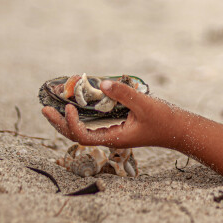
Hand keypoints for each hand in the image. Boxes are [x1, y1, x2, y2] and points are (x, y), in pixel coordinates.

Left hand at [42, 79, 179, 149]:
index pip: (83, 137)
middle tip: (43, 109)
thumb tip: (101, 83)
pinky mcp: (118, 127)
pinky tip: (78, 104)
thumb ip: (123, 93)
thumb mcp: (144, 104)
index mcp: (114, 138)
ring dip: (67, 120)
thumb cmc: (163, 120)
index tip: (67, 107)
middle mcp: (110, 138)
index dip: (71, 124)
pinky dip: (82, 115)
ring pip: (84, 130)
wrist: (179, 130)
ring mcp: (113, 133)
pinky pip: (94, 124)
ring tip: (53, 107)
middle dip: (59, 123)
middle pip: (77, 136)